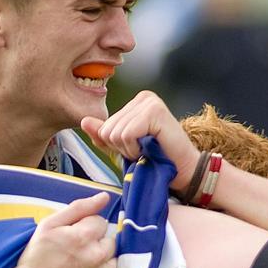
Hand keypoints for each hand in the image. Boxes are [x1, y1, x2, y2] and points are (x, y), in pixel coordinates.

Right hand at [10, 192, 117, 267]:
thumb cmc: (34, 261)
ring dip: (102, 264)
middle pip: (110, 242)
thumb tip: (104, 197)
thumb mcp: (48, 226)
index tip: (73, 239)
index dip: (86, 229)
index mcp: (84, 236)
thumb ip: (78, 208)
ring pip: (114, 263)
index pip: (100, 222)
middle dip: (96, 245)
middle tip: (76, 256)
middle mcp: (97, 256)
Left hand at [82, 90, 200, 194]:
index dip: (116, 146)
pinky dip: (135, 149)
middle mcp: (142, 97)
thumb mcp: (122, 147)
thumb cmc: (155, 159)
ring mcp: (149, 102)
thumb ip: (102, 135)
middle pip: (107, 129)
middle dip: (122, 148)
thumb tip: (84, 121)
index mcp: (135, 102)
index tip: (138, 147)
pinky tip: (150, 148)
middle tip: (144, 150)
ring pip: (115, 133)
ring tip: (148, 149)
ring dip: (129, 150)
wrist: (183, 170)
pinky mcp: (154, 111)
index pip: (104, 127)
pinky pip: (126, 135)